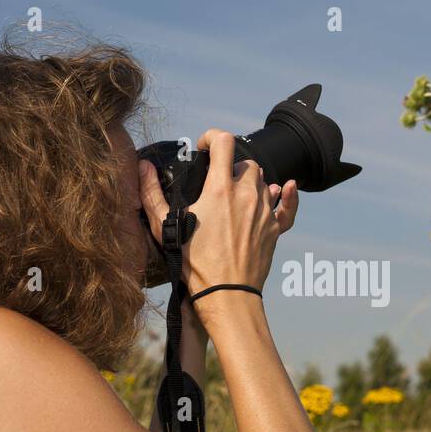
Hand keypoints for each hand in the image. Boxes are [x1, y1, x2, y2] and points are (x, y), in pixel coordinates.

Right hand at [138, 129, 299, 300]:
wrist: (226, 294)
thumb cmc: (195, 263)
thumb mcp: (164, 227)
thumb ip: (151, 193)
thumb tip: (143, 167)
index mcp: (220, 189)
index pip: (224, 142)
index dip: (212, 137)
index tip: (204, 148)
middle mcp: (247, 195)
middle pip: (245, 163)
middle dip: (230, 166)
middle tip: (216, 182)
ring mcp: (264, 211)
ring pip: (263, 182)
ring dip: (250, 183)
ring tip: (235, 197)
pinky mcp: (275, 229)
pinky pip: (287, 206)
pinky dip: (287, 195)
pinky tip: (286, 187)